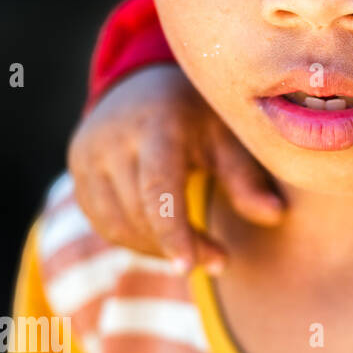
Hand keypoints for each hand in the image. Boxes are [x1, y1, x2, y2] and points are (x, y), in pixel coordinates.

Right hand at [66, 63, 283, 272]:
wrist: (144, 85)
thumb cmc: (198, 114)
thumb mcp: (227, 135)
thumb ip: (246, 177)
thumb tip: (275, 215)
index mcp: (156, 124)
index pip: (158, 188)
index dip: (172, 231)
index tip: (191, 267)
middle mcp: (112, 139)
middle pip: (138, 213)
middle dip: (179, 246)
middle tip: (218, 260)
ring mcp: (87, 155)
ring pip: (116, 225)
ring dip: (156, 250)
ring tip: (197, 253)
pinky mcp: (76, 172)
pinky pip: (103, 223)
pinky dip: (135, 240)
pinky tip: (166, 240)